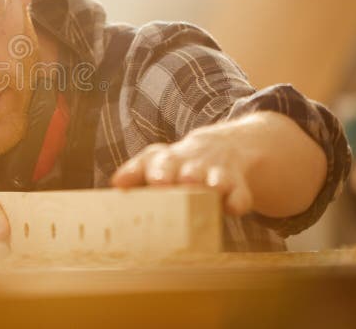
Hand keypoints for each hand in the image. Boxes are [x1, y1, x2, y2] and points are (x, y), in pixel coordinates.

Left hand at [111, 123, 254, 215]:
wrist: (221, 148)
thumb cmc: (177, 164)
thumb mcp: (154, 164)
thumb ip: (135, 173)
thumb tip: (116, 183)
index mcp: (165, 161)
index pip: (149, 162)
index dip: (136, 172)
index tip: (121, 183)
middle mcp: (190, 165)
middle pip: (182, 169)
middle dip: (171, 176)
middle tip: (160, 184)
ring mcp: (215, 174)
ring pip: (213, 179)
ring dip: (208, 185)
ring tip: (205, 189)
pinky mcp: (237, 187)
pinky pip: (239, 195)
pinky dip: (237, 201)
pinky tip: (232, 207)